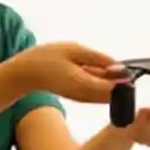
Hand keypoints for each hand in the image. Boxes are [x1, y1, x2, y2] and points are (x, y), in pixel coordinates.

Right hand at [0, 42, 128, 103]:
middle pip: (114, 93)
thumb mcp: (74, 50)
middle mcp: (85, 96)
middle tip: (105, 63)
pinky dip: (100, 80)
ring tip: (91, 64)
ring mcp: (83, 99)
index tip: (124, 68)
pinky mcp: (81, 98)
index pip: (115, 89)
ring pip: (107, 93)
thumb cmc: (46, 58)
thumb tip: (119, 67)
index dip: (124, 79)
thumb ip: (98, 59)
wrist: (25, 73)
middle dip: (118, 80)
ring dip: (108, 79)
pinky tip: (87, 69)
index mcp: (84, 84)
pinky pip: (98, 91)